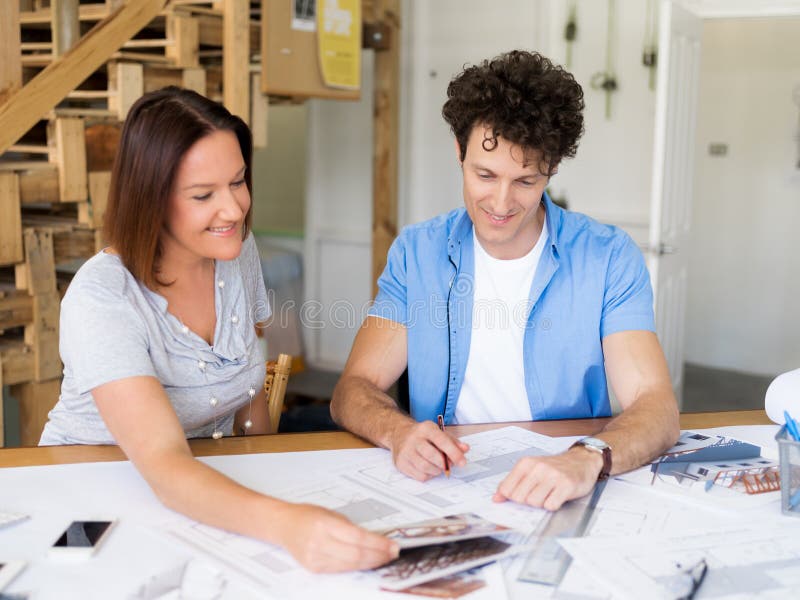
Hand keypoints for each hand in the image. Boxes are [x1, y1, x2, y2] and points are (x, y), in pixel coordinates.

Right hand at [277, 503, 398, 572]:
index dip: (378, 544)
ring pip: (350, 565)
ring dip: (370, 563)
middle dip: (378, 556)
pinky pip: (341, 570)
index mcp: (324, 525)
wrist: (284, 525)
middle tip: (393, 553)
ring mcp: (315, 558)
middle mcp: (318, 543)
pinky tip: (366, 562)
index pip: (358, 538)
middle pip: (356, 554)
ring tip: (383, 558)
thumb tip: (376, 540)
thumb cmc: (307, 516)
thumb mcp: (331, 514)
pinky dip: (356, 567)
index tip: (393, 546)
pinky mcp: (314, 569)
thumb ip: (351, 528)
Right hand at [388, 419, 468, 480]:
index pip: (442, 441)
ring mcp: (405, 451)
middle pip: (432, 456)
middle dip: (444, 464)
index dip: (454, 453)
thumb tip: (465, 449)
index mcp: (426, 428)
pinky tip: (428, 469)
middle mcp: (414, 439)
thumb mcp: (438, 432)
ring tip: (438, 466)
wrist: (399, 433)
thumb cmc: (422, 435)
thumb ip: (453, 441)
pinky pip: (419, 476)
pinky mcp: (400, 463)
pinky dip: (428, 475)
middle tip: (448, 465)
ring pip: (425, 467)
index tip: (462, 462)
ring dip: (436, 470)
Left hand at [493, 447, 601, 510]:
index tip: (518, 497)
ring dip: (541, 503)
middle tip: (537, 494)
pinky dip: (552, 505)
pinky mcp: (566, 485)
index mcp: (526, 464)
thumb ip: (512, 483)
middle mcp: (538, 468)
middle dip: (527, 501)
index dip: (511, 498)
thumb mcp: (531, 470)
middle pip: (519, 498)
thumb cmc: (554, 467)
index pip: (507, 489)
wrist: (581, 460)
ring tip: (548, 494)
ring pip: (534, 503)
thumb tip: (496, 499)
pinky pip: (550, 505)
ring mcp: (553, 476)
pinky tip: (557, 497)